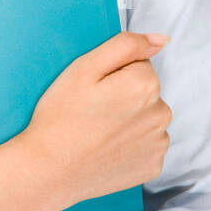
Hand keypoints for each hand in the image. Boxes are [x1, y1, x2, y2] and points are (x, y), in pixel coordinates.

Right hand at [19, 30, 172, 210]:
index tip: (94, 90)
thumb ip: (126, 46)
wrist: (49, 171)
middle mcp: (161, 114)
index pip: (139, 64)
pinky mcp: (153, 166)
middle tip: (93, 111)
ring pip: (147, 117)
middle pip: (147, 91)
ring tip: (98, 131)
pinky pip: (146, 144)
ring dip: (130, 120)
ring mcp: (158, 144)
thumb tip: (161, 39)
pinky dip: (131, 145)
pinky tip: (107, 149)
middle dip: (125, 95)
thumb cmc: (61, 117)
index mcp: (146, 85)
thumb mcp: (84, 68)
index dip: (113, 74)